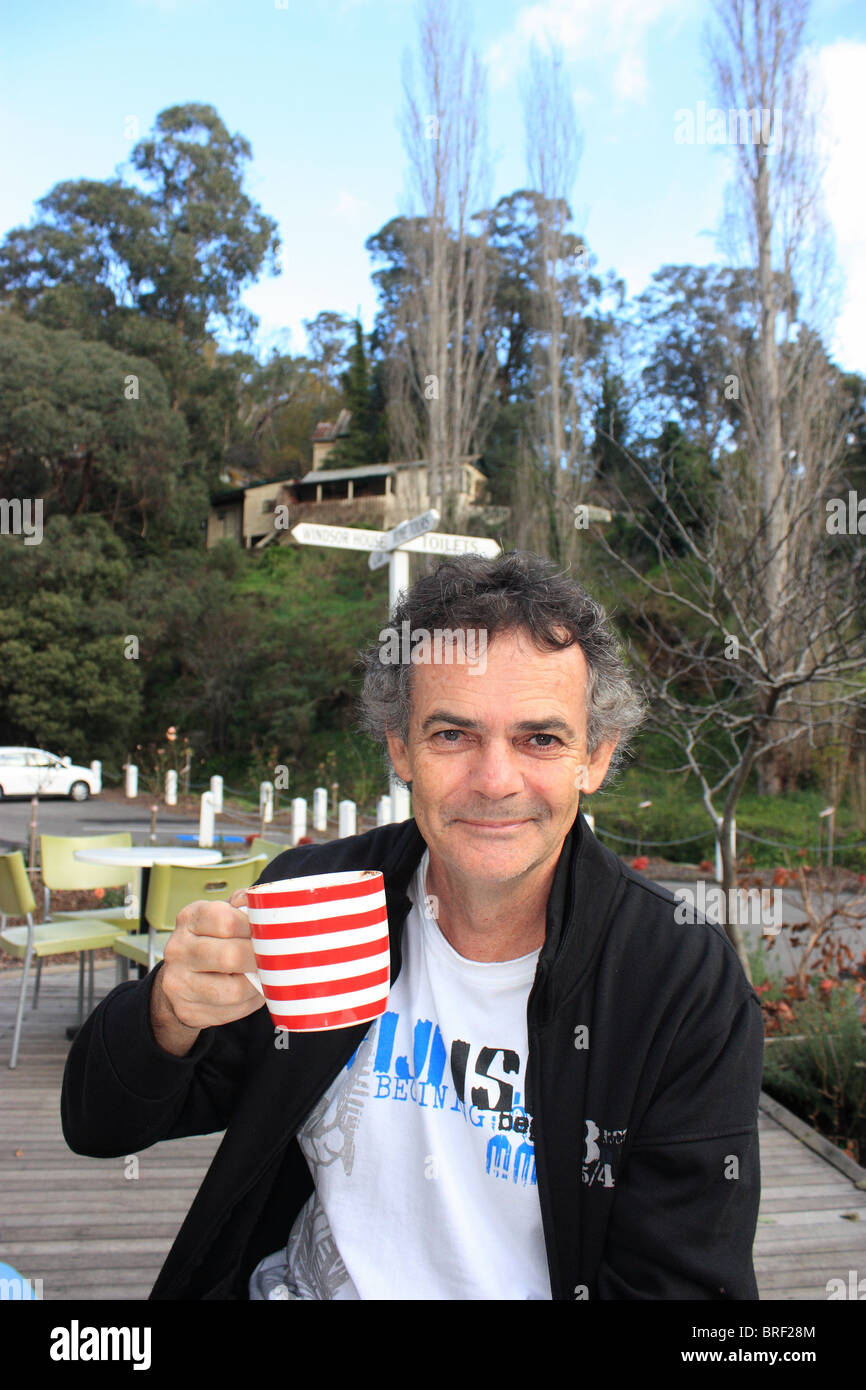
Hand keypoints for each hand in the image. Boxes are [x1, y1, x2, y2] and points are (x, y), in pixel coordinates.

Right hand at [150, 890, 264, 1054]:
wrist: (180, 979)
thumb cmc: (211, 941)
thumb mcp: (222, 915)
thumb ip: (244, 906)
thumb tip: (269, 902)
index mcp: (190, 918)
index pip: (227, 920)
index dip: (255, 928)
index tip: (269, 933)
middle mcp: (178, 949)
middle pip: (230, 956)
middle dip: (260, 959)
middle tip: (276, 959)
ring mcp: (178, 982)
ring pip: (233, 990)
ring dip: (257, 986)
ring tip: (264, 977)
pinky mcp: (187, 1011)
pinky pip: (230, 1012)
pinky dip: (248, 1004)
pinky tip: (250, 993)